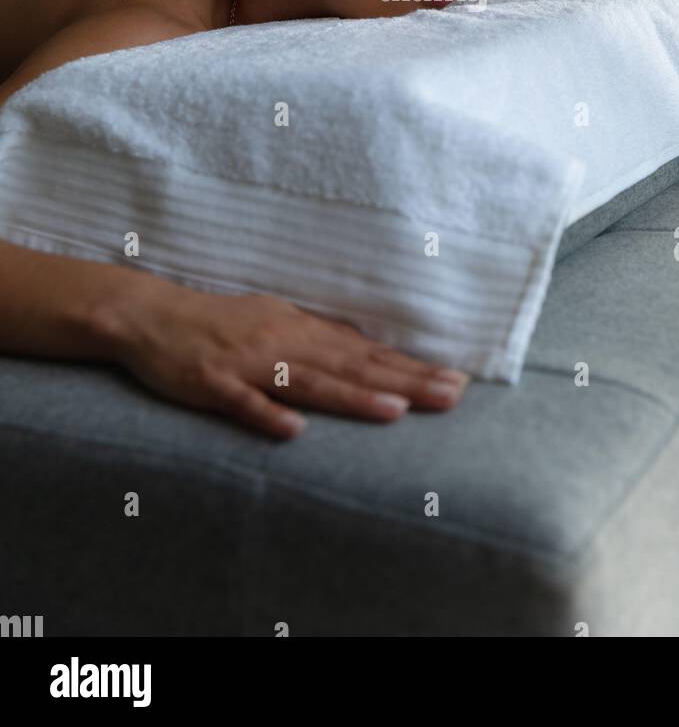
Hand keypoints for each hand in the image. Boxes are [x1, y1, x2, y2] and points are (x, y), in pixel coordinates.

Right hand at [100, 281, 471, 438]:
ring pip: (309, 382)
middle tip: (453, 395)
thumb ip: (320, 341)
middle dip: (404, 382)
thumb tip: (368, 351)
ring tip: (395, 411)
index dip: (413, 367)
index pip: (369, 352)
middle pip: (353, 365)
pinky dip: (268, 415)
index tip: (457, 380)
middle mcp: (284, 342)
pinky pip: (243, 403)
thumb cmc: (220, 322)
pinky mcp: (213, 384)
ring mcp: (250, 363)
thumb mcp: (277, 322)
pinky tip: (294, 432)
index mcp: (302, 330)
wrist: (152, 315)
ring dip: (353, 397)